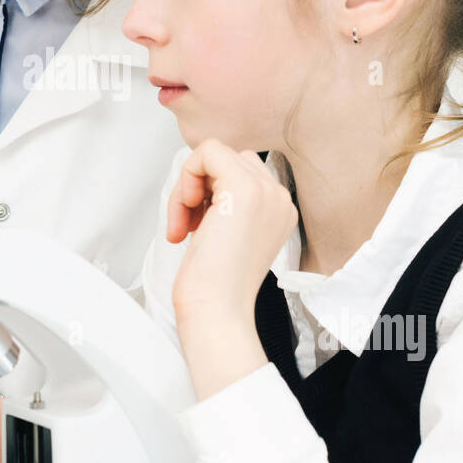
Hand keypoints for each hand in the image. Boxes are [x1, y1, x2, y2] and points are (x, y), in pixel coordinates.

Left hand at [166, 140, 298, 399]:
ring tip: (183, 224)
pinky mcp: (243, 187)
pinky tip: (184, 216)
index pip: (241, 171)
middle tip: (187, 223)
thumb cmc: (215, 286)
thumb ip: (228, 204)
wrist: (217, 311)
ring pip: (214, 155)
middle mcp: (280, 197)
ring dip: (187, 186)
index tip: (198, 224)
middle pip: (227, 160)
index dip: (209, 190)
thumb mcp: (229, 235)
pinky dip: (185, 179)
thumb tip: (202, 179)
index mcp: (280, 209)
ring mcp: (266, 191)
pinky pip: (206, 151)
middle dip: (197, 186)